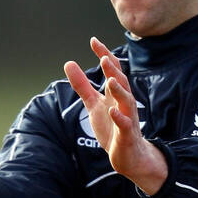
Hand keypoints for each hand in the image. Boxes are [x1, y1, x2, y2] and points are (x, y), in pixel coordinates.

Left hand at [64, 38, 166, 194]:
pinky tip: (112, 111)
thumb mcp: (94, 104)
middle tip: (104, 58)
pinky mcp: (127, 134)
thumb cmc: (112, 128)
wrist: (128, 155)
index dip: (104, 55)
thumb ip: (82, 85)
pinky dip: (119, 117)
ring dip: (119, 90)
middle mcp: (123, 103)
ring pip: (126, 101)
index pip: (112, 70)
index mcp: (115, 94)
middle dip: (113, 70)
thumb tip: (69, 63)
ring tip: (110, 80)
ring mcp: (127, 118)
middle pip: (121, 82)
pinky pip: (125, 124)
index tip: (94, 41)